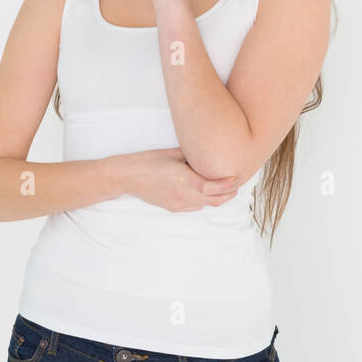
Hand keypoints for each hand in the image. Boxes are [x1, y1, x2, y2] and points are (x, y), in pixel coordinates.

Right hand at [118, 147, 240, 211]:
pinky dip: (203, 200)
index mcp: (183, 179)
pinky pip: (194, 206)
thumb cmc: (148, 161)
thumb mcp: (173, 154)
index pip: (212, 187)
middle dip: (228, 194)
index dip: (227, 185)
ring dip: (216, 198)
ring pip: (204, 205)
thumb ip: (193, 157)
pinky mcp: (173, 208)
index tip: (236, 178)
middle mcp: (182, 195)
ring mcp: (177, 204)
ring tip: (224, 187)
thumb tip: (211, 154)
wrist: (125, 177)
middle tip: (236, 185)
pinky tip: (205, 191)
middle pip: (213, 201)